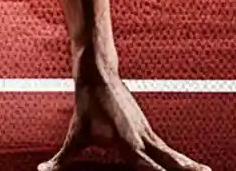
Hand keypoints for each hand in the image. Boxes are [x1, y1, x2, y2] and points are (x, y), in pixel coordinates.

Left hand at [40, 75, 209, 170]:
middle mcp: (142, 139)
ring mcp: (147, 133)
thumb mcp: (75, 136)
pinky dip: (180, 158)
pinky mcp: (147, 129)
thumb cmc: (87, 106)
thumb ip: (62, 159)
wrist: (99, 75)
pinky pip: (167, 148)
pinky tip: (192, 165)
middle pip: (170, 161)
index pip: (150, 168)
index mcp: (127, 145)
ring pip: (172, 155)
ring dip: (189, 166)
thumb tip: (43, 170)